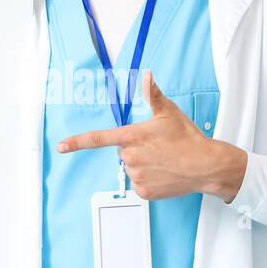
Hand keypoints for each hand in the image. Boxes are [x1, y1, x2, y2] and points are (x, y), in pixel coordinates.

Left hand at [57, 69, 247, 201]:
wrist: (206, 165)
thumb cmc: (187, 138)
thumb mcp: (169, 112)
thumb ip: (152, 94)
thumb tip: (146, 76)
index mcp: (132, 136)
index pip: (98, 139)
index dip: (76, 142)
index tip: (61, 146)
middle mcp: (131, 157)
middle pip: (123, 151)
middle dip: (136, 148)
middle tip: (158, 147)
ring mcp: (136, 175)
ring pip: (132, 167)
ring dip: (143, 164)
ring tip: (164, 160)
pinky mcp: (143, 191)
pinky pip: (139, 184)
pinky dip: (149, 180)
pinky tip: (164, 174)